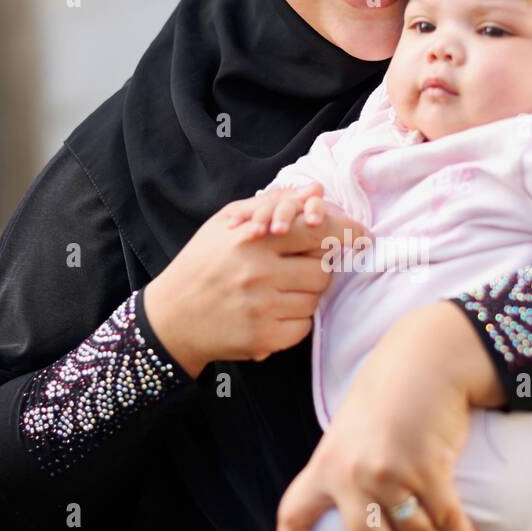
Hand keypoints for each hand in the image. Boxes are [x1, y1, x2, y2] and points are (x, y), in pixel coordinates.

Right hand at [142, 189, 370, 377]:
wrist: (171, 319)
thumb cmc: (201, 264)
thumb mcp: (226, 223)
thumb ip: (272, 204)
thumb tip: (315, 192)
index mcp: (252, 240)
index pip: (315, 231)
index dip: (345, 232)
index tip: (361, 235)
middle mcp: (258, 274)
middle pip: (323, 270)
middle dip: (319, 267)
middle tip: (300, 267)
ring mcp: (262, 309)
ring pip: (315, 299)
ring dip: (305, 294)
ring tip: (279, 290)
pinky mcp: (264, 338)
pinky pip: (303, 327)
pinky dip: (295, 320)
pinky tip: (272, 313)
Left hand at [276, 302, 504, 530]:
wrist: (425, 359)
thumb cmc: (391, 396)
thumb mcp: (351, 432)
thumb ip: (346, 471)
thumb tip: (361, 517)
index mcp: (325, 464)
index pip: (294, 516)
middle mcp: (350, 473)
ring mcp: (387, 472)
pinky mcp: (425, 469)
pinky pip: (445, 521)